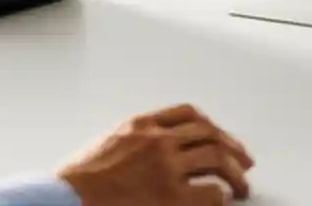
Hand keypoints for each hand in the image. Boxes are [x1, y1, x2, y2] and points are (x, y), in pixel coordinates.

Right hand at [57, 103, 254, 205]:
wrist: (66, 199)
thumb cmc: (79, 179)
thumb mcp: (107, 142)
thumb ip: (135, 139)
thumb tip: (160, 149)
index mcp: (141, 124)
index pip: (188, 113)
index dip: (212, 125)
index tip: (220, 136)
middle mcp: (158, 140)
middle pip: (210, 134)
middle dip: (233, 148)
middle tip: (244, 162)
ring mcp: (166, 168)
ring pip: (217, 159)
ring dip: (236, 174)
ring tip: (242, 186)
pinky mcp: (171, 198)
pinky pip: (211, 193)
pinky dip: (221, 196)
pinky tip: (221, 201)